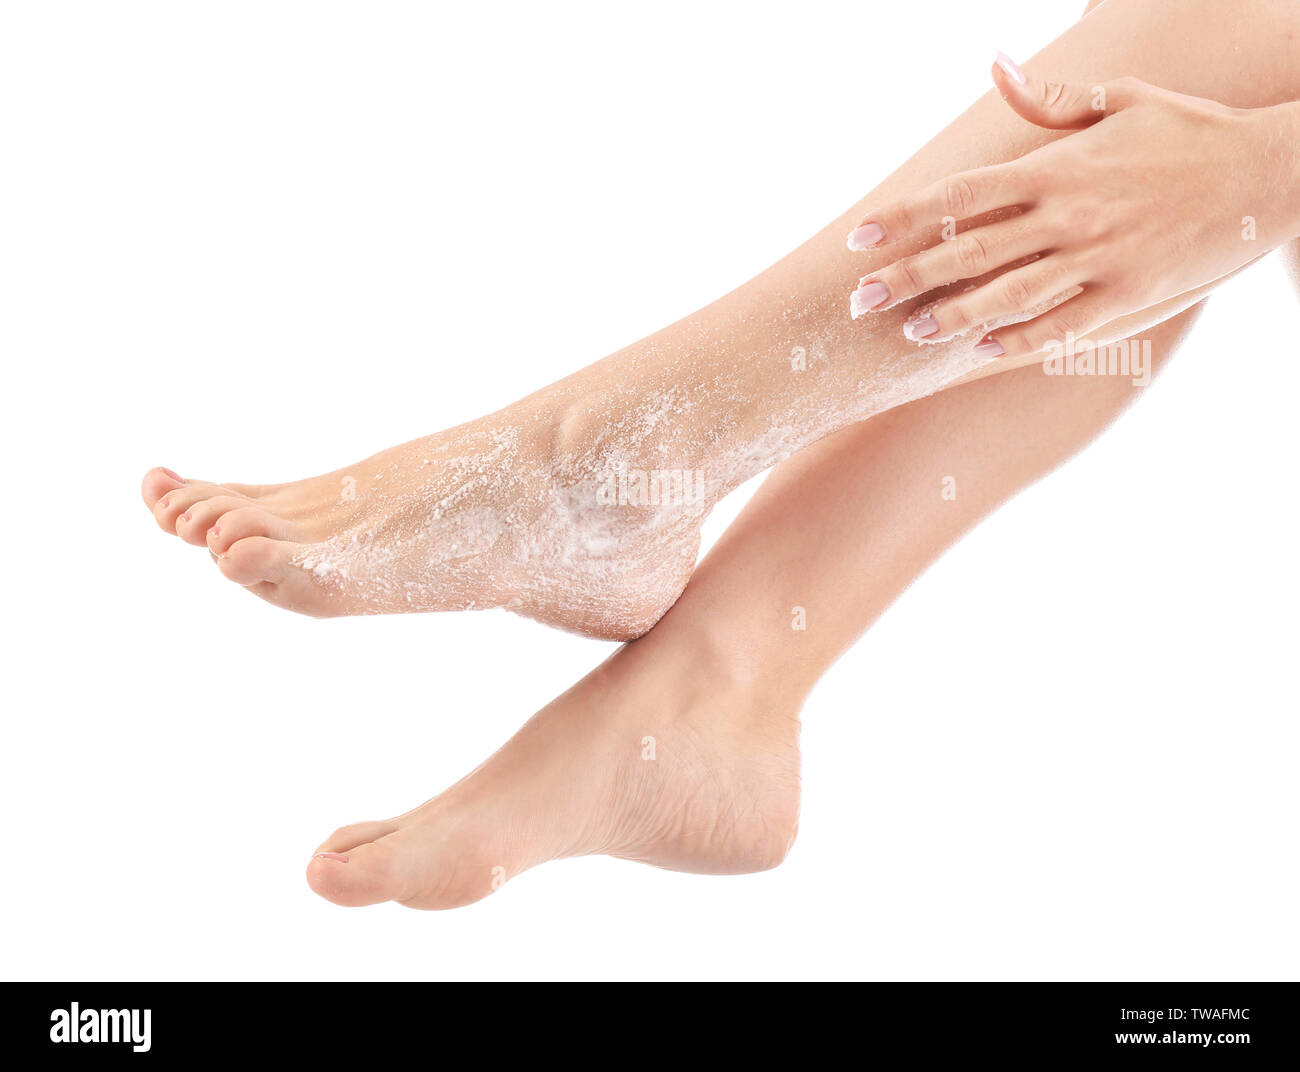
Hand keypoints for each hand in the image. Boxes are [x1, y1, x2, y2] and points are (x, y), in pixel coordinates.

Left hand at [846, 52, 1299, 358]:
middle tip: (859, 301)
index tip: (861, 239)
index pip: (962, 193)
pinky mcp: (1127, 295)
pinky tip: (981, 353)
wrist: (1268, 174)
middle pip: (971, 250)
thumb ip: (1050, 98)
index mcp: (1058, 167)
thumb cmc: (1187, 132)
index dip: (905, 218)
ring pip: (1009, 294)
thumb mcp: (1121, 100)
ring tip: (909, 333)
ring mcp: (1098, 259)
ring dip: (953, 316)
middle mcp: (1069, 215)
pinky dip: (1021, 341)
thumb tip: (994, 66)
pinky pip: (1064, 326)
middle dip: (909, 277)